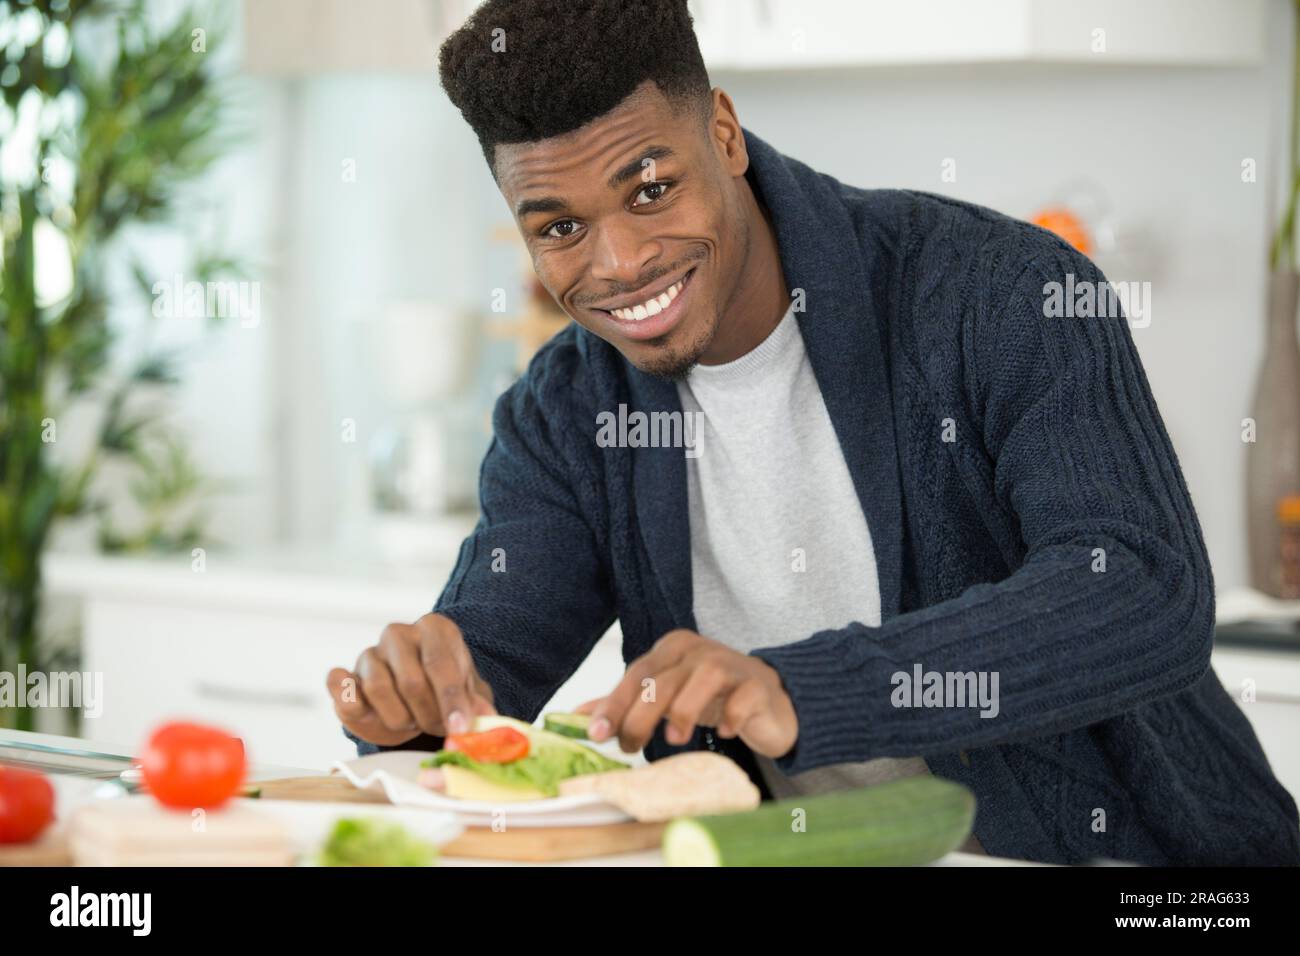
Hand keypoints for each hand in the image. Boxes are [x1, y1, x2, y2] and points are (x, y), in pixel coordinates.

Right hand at [327, 613, 495, 746]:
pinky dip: (351, 704)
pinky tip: (366, 713)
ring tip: (412, 721)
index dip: (451, 700)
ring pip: (379, 690)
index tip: (459, 727)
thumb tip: (484, 721)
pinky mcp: (344, 675)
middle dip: (427, 715)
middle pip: (411, 681)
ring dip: (399, 719)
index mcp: (434, 629)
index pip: (441, 664)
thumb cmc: (446, 691)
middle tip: (436, 728)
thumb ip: (476, 706)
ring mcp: (369, 653)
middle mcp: (399, 633)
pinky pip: (340, 686)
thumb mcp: (469, 695)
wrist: (415, 700)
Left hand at [576, 629, 797, 758]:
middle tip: (630, 746)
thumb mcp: (666, 697)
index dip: (613, 704)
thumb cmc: (711, 697)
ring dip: (684, 713)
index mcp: (672, 648)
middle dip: (640, 717)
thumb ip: (626, 703)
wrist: (768, 701)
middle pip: (663, 680)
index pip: (636, 674)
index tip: (596, 733)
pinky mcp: (757, 685)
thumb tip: (578, 716)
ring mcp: (731, 664)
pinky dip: (730, 716)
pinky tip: (724, 732)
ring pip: (701, 681)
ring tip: (677, 739)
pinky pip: (741, 698)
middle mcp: (699, 650)